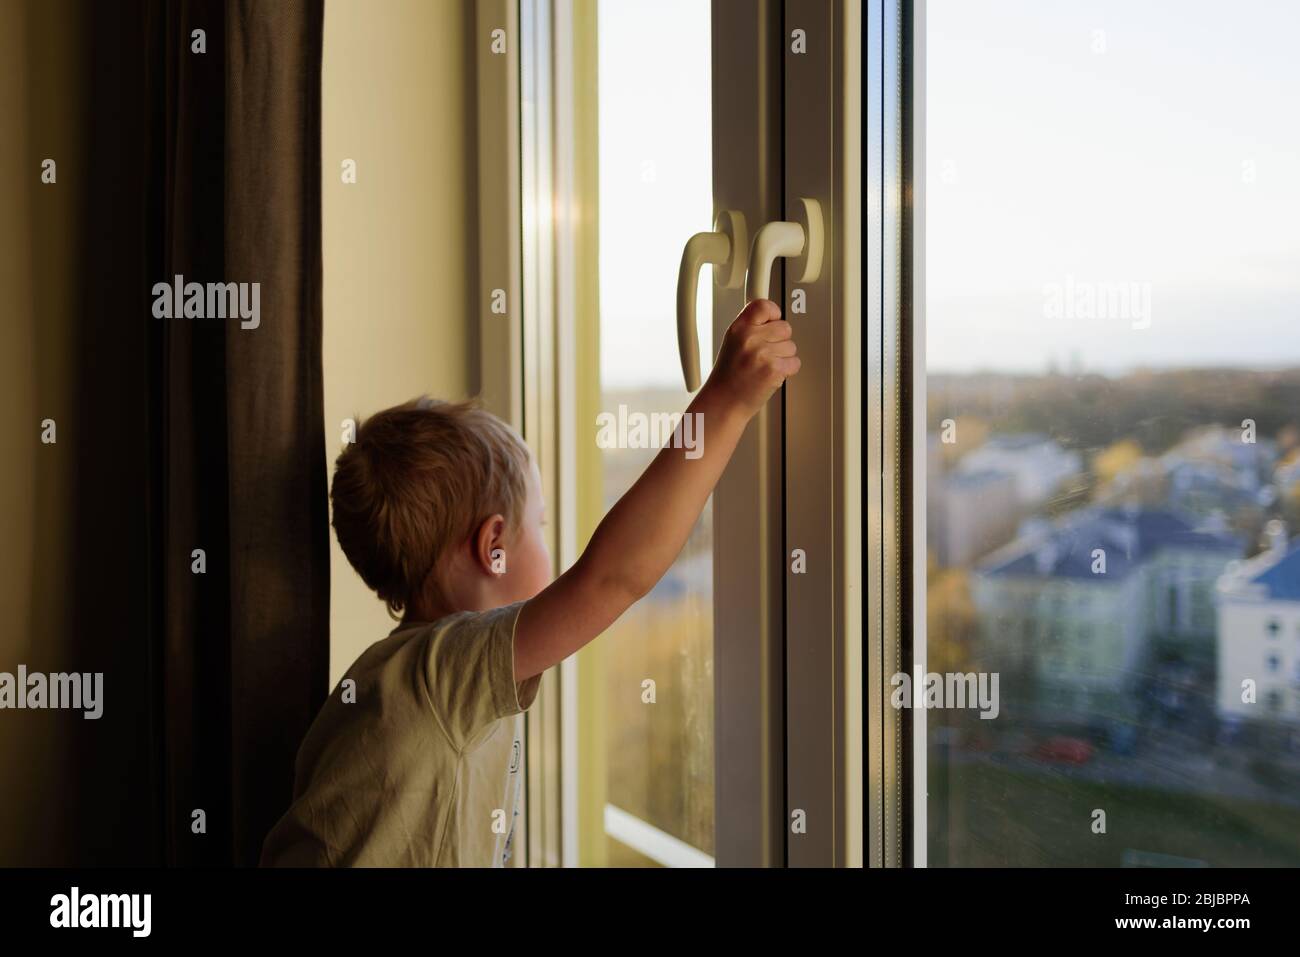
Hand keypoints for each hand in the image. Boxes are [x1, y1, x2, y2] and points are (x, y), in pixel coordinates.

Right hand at [703, 299, 799, 416]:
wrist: (724, 402)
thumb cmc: (729, 376)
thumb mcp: (732, 342)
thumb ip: (751, 327)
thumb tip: (773, 317)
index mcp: (738, 328)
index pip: (764, 306)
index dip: (773, 314)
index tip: (772, 322)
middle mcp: (750, 338)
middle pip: (785, 327)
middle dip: (780, 341)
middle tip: (764, 354)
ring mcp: (762, 353)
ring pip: (791, 347)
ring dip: (783, 358)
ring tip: (764, 367)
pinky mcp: (774, 369)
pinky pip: (794, 363)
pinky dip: (787, 371)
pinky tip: (770, 375)